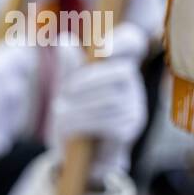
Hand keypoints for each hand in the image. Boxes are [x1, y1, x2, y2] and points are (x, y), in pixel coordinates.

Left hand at [48, 22, 147, 179]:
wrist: (80, 155)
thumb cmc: (74, 115)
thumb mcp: (66, 91)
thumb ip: (68, 68)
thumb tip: (64, 40)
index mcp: (116, 66)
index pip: (133, 43)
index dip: (123, 40)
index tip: (102, 47)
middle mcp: (132, 84)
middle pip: (121, 72)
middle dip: (86, 82)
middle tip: (62, 96)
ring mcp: (134, 107)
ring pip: (111, 100)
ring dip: (78, 107)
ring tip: (59, 114)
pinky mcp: (130, 129)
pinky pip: (110, 122)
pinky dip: (84, 123)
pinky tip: (69, 128)